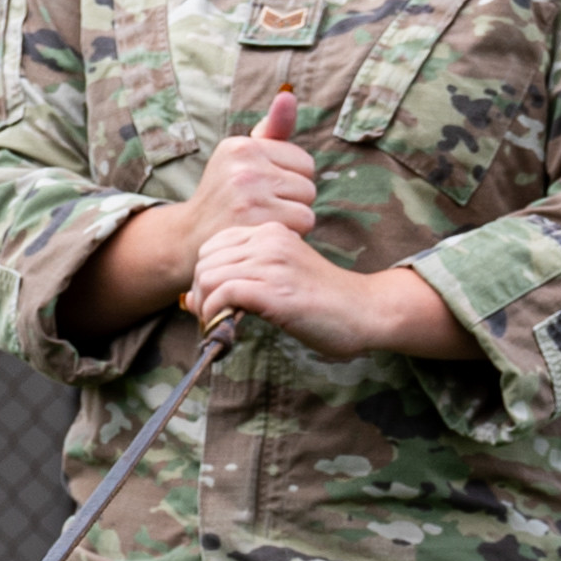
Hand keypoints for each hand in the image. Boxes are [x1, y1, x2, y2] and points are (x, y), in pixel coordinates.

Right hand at [64, 88, 313, 346]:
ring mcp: (248, 193)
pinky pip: (302, 224)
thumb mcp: (242, 161)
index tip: (264, 193)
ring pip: (307, 206)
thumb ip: (271, 131)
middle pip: (308, 185)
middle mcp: (243, 165)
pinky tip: (265, 237)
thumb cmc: (225, 199)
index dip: (290, 182)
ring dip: (292, 221)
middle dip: (292, 202)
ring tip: (262, 223)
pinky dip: (290, 235)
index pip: (304, 162)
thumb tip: (288, 96)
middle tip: (261, 212)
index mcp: (241, 146)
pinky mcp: (254, 221)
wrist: (189, 242)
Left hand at [188, 223, 471, 361]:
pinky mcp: (275, 290)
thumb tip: (196, 296)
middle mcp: (270, 241)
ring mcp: (273, 264)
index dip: (204, 274)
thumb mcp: (283, 276)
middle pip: (205, 259)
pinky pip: (223, 293)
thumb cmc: (324, 301)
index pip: (213, 243)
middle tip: (208, 316)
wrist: (364, 310)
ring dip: (203, 305)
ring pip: (208, 275)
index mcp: (272, 232)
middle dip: (199, 291)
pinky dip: (213, 314)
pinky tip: (222, 328)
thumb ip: (248, 276)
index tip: (210, 300)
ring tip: (213, 324)